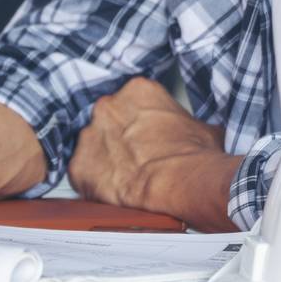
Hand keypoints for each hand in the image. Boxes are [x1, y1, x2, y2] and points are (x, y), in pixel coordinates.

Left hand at [69, 77, 240, 230]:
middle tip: (135, 157)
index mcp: (137, 91)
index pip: (131, 102)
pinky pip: (81, 174)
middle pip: (107, 122)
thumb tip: (192, 131)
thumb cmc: (194, 157)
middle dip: (118, 139)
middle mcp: (107, 107)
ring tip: (126, 176)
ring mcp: (89, 136)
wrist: (183, 183)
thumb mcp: (202, 128)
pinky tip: (114, 190)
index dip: (139, 123)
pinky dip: (94, 183)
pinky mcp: (79, 166)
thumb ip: (185, 122)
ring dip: (105, 160)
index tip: (146, 137)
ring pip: (92, 147)